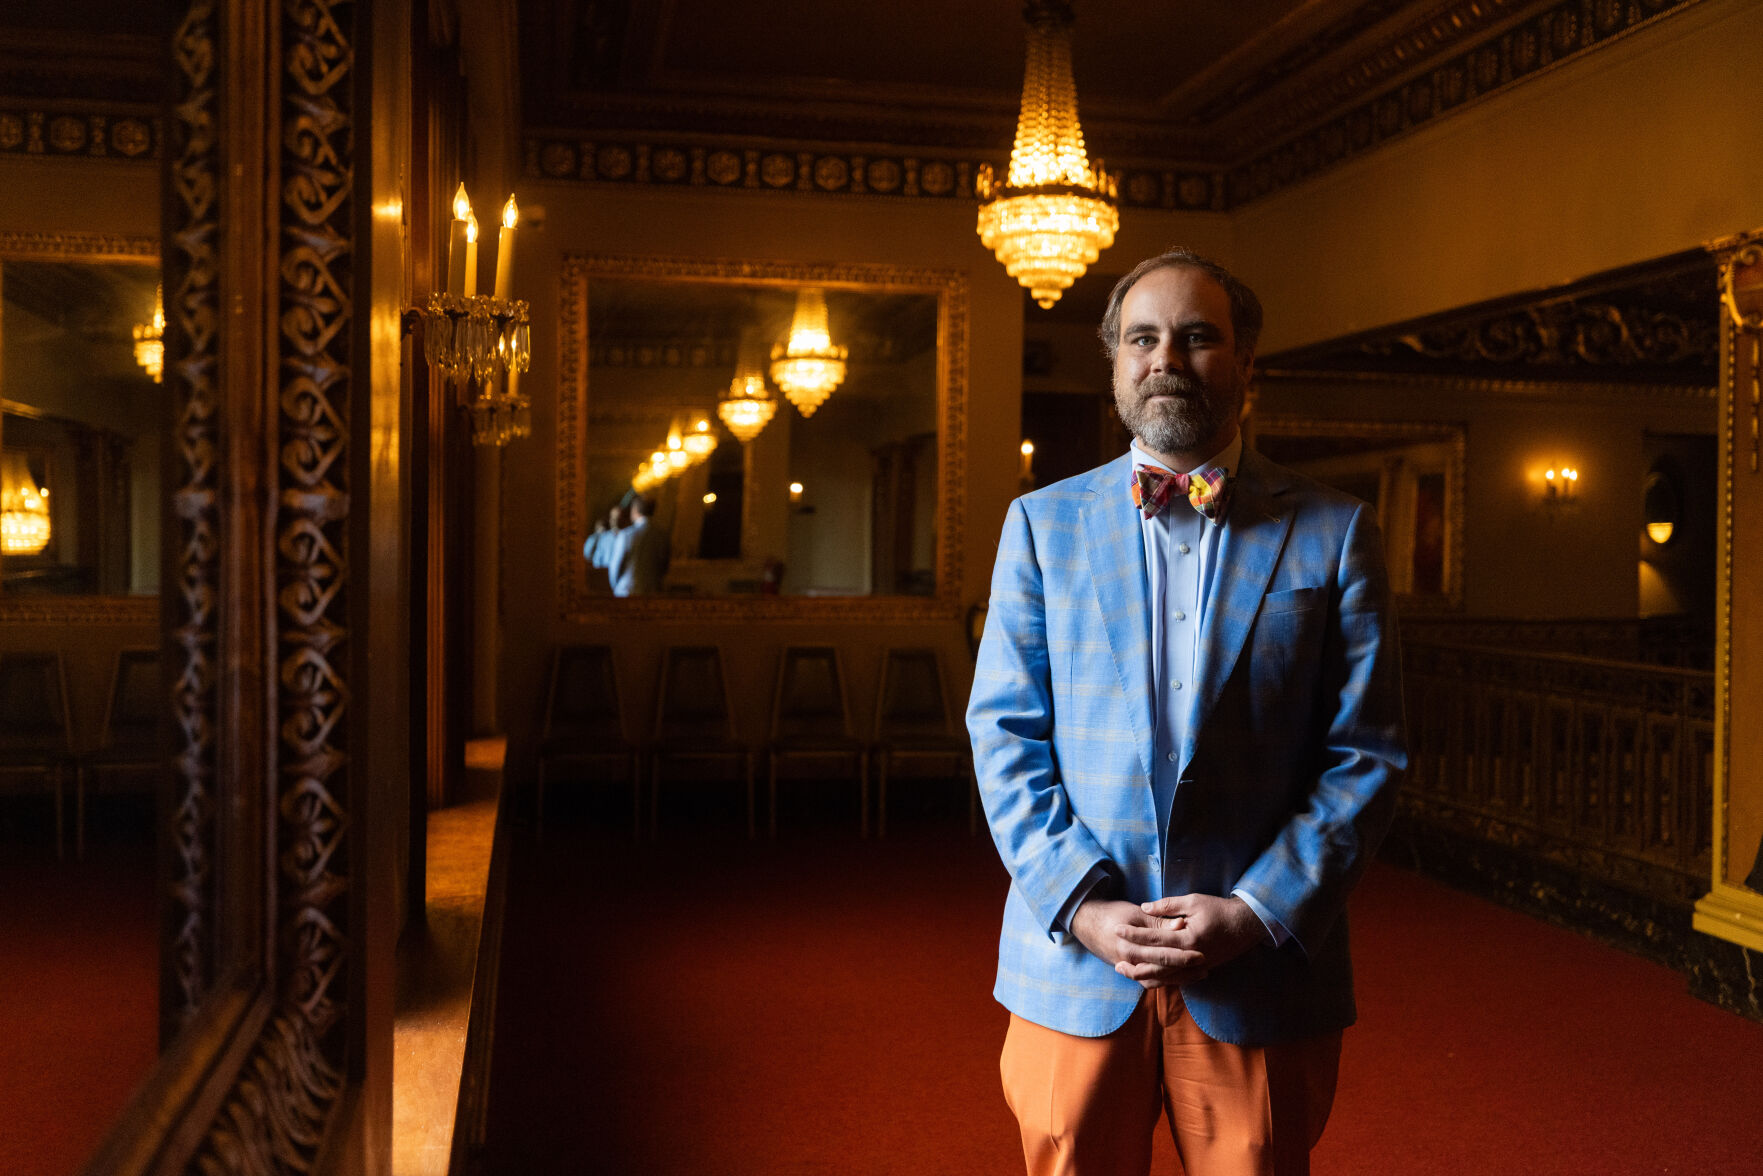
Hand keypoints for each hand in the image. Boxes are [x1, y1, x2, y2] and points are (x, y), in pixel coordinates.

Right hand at [1070, 898, 1208, 988]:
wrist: (1086, 922)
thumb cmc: (1112, 913)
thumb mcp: (1135, 913)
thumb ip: (1158, 922)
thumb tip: (1181, 925)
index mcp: (1130, 945)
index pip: (1162, 953)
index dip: (1183, 954)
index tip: (1202, 952)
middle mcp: (1129, 961)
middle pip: (1162, 969)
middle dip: (1186, 968)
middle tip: (1205, 964)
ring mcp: (1128, 968)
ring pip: (1157, 979)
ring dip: (1179, 978)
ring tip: (1199, 973)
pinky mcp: (1129, 970)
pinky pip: (1149, 981)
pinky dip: (1166, 980)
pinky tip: (1181, 976)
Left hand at [1116, 894, 1267, 987]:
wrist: (1246, 926)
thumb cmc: (1219, 910)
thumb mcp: (1194, 901)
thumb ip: (1168, 906)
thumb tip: (1144, 907)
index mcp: (1189, 938)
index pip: (1155, 938)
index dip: (1134, 934)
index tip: (1118, 929)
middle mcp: (1191, 956)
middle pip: (1157, 964)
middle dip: (1134, 962)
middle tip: (1115, 960)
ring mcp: (1196, 966)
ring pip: (1165, 977)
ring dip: (1144, 975)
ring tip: (1125, 971)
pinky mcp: (1200, 970)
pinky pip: (1176, 979)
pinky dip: (1160, 980)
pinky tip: (1146, 977)